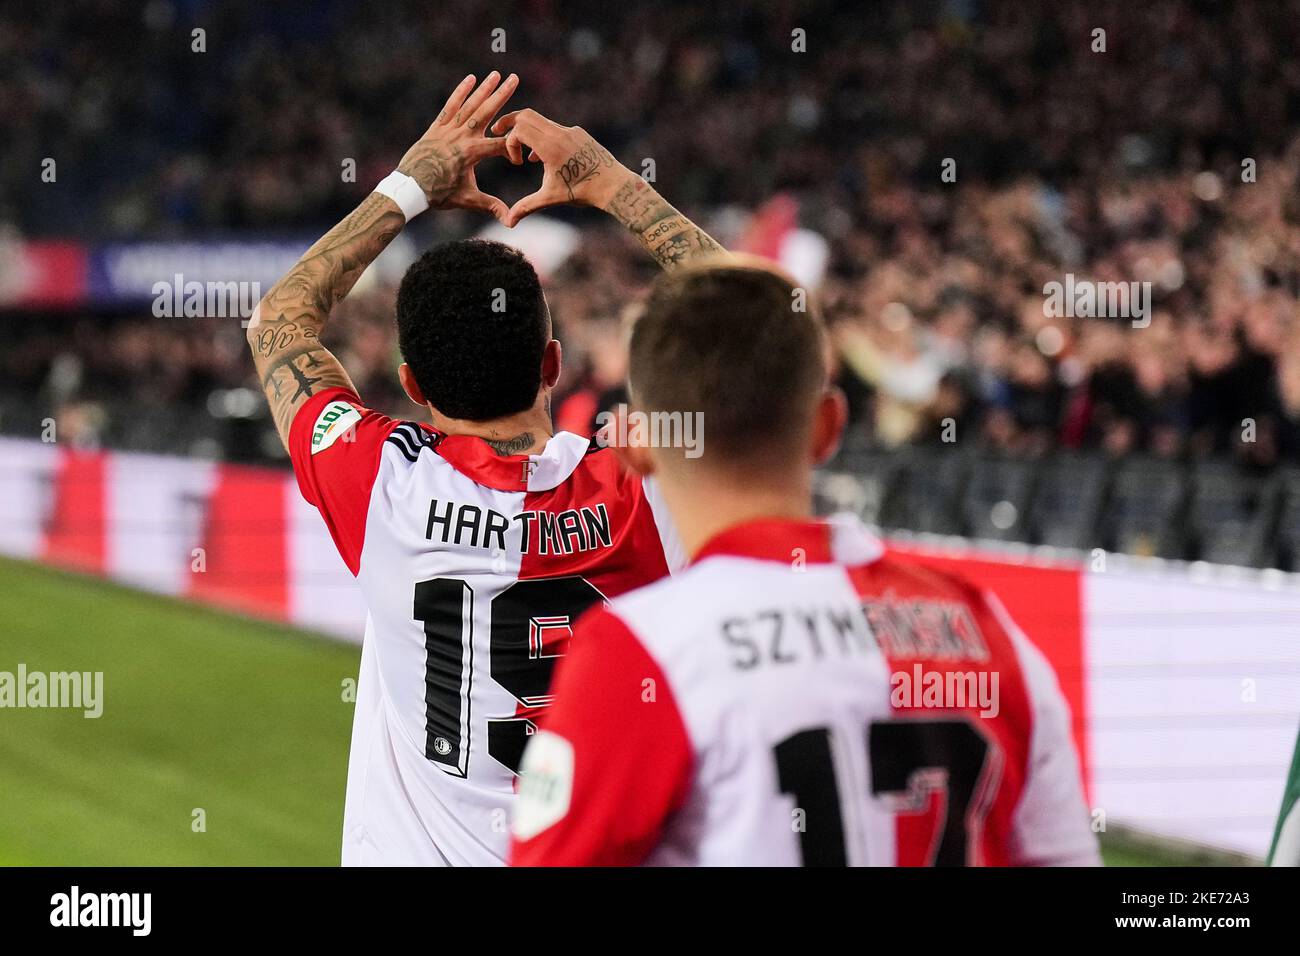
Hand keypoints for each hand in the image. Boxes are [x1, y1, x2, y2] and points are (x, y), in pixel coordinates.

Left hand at [397, 72, 518, 221]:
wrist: (410, 188)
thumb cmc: (439, 195)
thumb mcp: (467, 200)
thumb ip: (491, 206)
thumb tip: (510, 221)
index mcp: (472, 153)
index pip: (501, 144)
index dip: (513, 150)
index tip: (519, 160)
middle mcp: (461, 137)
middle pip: (487, 112)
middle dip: (502, 95)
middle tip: (515, 78)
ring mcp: (448, 130)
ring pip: (469, 105)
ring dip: (484, 89)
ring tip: (496, 74)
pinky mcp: (436, 127)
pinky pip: (450, 106)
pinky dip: (460, 92)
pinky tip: (470, 79)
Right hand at [490, 109, 633, 225]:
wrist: (614, 186)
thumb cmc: (583, 192)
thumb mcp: (551, 198)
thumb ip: (527, 206)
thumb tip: (509, 222)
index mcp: (550, 146)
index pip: (518, 129)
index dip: (510, 143)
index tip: (516, 163)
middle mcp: (560, 133)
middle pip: (526, 115)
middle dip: (510, 123)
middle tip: (498, 131)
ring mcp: (571, 131)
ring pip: (541, 121)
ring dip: (528, 134)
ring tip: (526, 157)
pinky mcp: (580, 134)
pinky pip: (555, 128)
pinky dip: (544, 138)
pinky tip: (543, 158)